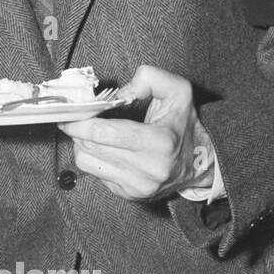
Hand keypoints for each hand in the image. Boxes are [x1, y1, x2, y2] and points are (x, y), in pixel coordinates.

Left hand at [58, 64, 215, 201]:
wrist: (201, 162)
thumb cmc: (183, 125)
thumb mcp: (178, 91)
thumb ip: (151, 78)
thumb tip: (118, 93)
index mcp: (160, 143)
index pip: (104, 133)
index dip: (81, 121)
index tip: (71, 112)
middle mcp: (149, 169)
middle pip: (90, 147)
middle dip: (78, 129)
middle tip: (78, 117)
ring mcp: (138, 186)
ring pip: (86, 162)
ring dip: (81, 144)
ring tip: (92, 132)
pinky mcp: (129, 194)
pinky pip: (94, 174)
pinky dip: (93, 158)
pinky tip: (105, 148)